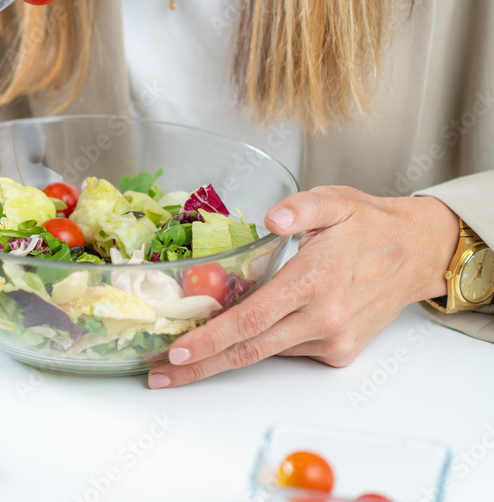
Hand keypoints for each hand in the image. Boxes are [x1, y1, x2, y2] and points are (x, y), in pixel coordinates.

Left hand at [147, 186, 459, 388]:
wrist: (416, 253)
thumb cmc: (369, 224)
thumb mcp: (335, 201)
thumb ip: (302, 207)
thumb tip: (272, 217)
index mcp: (314, 280)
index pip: (251, 318)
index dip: (211, 338)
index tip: (177, 350)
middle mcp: (322, 317)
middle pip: (249, 350)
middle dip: (200, 366)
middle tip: (160, 375)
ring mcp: (332, 339)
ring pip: (265, 352)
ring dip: (223, 357)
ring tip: (184, 357)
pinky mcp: (339, 352)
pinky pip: (287, 350)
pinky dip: (259, 343)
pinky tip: (236, 336)